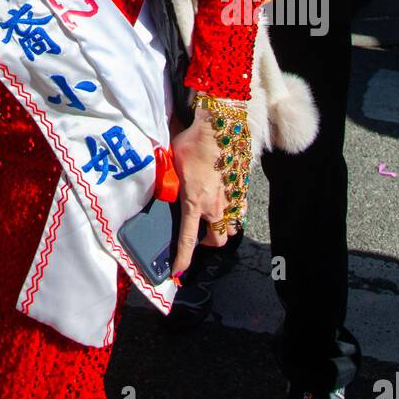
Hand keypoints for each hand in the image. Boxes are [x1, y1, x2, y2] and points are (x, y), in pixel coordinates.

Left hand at [170, 107, 231, 275]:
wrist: (219, 127)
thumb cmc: (192, 142)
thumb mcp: (170, 161)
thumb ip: (166, 177)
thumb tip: (156, 179)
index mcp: (194, 203)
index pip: (188, 240)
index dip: (182, 259)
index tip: (177, 272)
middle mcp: (215, 206)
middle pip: (217, 241)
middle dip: (209, 242)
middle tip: (200, 233)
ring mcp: (232, 199)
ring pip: (232, 227)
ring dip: (223, 227)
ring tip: (213, 218)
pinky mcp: (242, 189)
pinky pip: (241, 209)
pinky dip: (235, 211)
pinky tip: (227, 202)